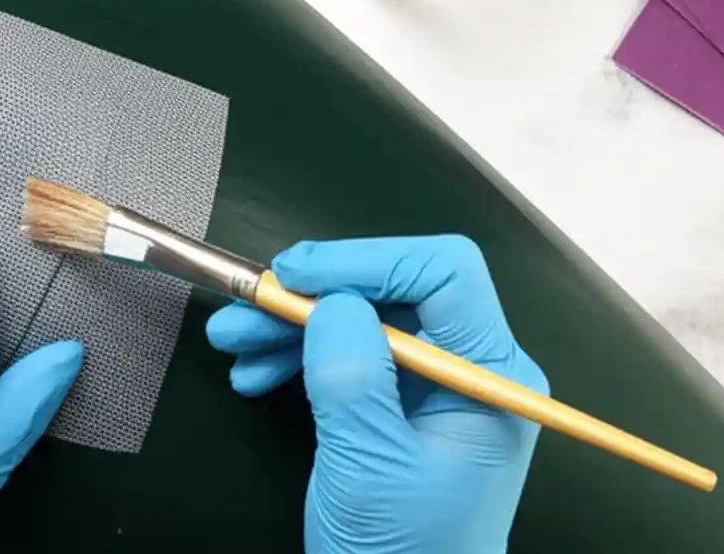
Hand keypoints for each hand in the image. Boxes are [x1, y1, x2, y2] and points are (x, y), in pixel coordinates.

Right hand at [207, 236, 546, 552]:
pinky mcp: (401, 405)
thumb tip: (333, 298)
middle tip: (244, 306)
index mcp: (491, 377)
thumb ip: (353, 372)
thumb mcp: (370, 463)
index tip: (295, 274)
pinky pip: (351, 356)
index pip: (445, 273)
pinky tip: (255, 372)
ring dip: (293, 325)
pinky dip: (300, 356)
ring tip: (232, 340)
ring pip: (362, 319)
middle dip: (314, 294)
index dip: (366, 259)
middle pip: (394, 291)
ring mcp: (436, 388)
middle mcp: (471, 370)